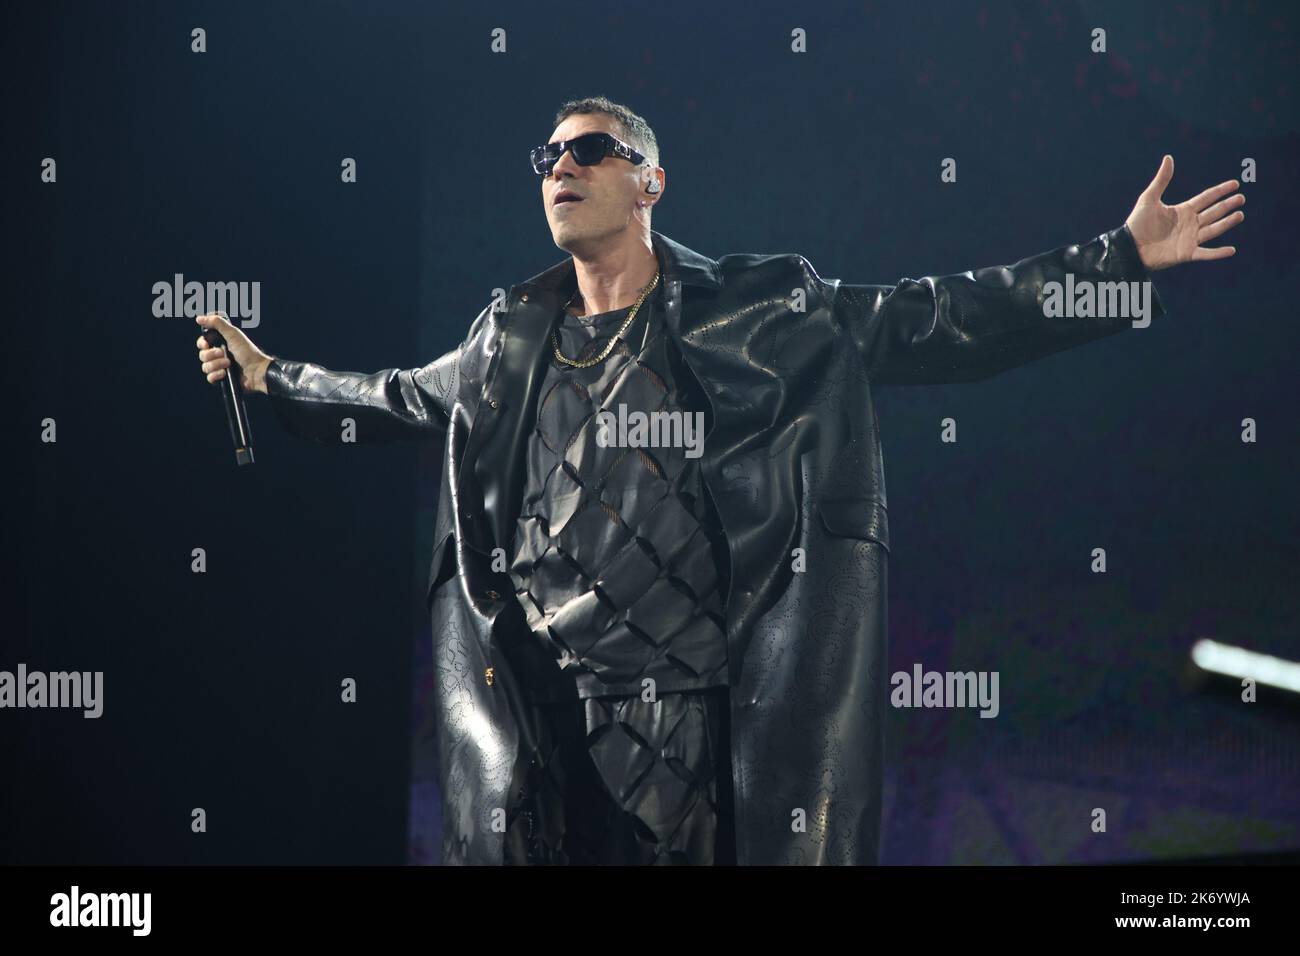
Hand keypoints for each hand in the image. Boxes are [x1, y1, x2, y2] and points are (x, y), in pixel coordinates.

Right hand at [194, 312, 271, 393]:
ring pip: (205, 367)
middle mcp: (219, 355)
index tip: (206, 344)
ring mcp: (220, 367)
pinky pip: (210, 378)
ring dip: (216, 364)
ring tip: (228, 363)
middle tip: (223, 353)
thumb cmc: (248, 352)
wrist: (256, 371)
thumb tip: (199, 318)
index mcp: (221, 343)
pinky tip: (225, 373)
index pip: (202, 342)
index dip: (202, 343)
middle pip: (202, 355)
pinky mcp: (222, 378)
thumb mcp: (233, 334)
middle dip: (211, 354)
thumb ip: (217, 323)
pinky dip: (216, 375)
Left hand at [1125, 155, 1244, 270]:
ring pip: (1213, 229)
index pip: (1206, 198)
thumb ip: (1162, 180)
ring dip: (1227, 223)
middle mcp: (1189, 224)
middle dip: (1227, 205)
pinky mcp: (1186, 253)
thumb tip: (1168, 157)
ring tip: (1240, 214)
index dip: (1220, 191)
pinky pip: (1205, 253)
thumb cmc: (1137, 223)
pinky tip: (1232, 250)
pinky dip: (1218, 253)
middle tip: (1241, 198)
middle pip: (1213, 212)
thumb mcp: (1149, 198)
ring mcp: (1189, 239)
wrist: (1128, 246)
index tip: (1235, 184)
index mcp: (1183, 211)